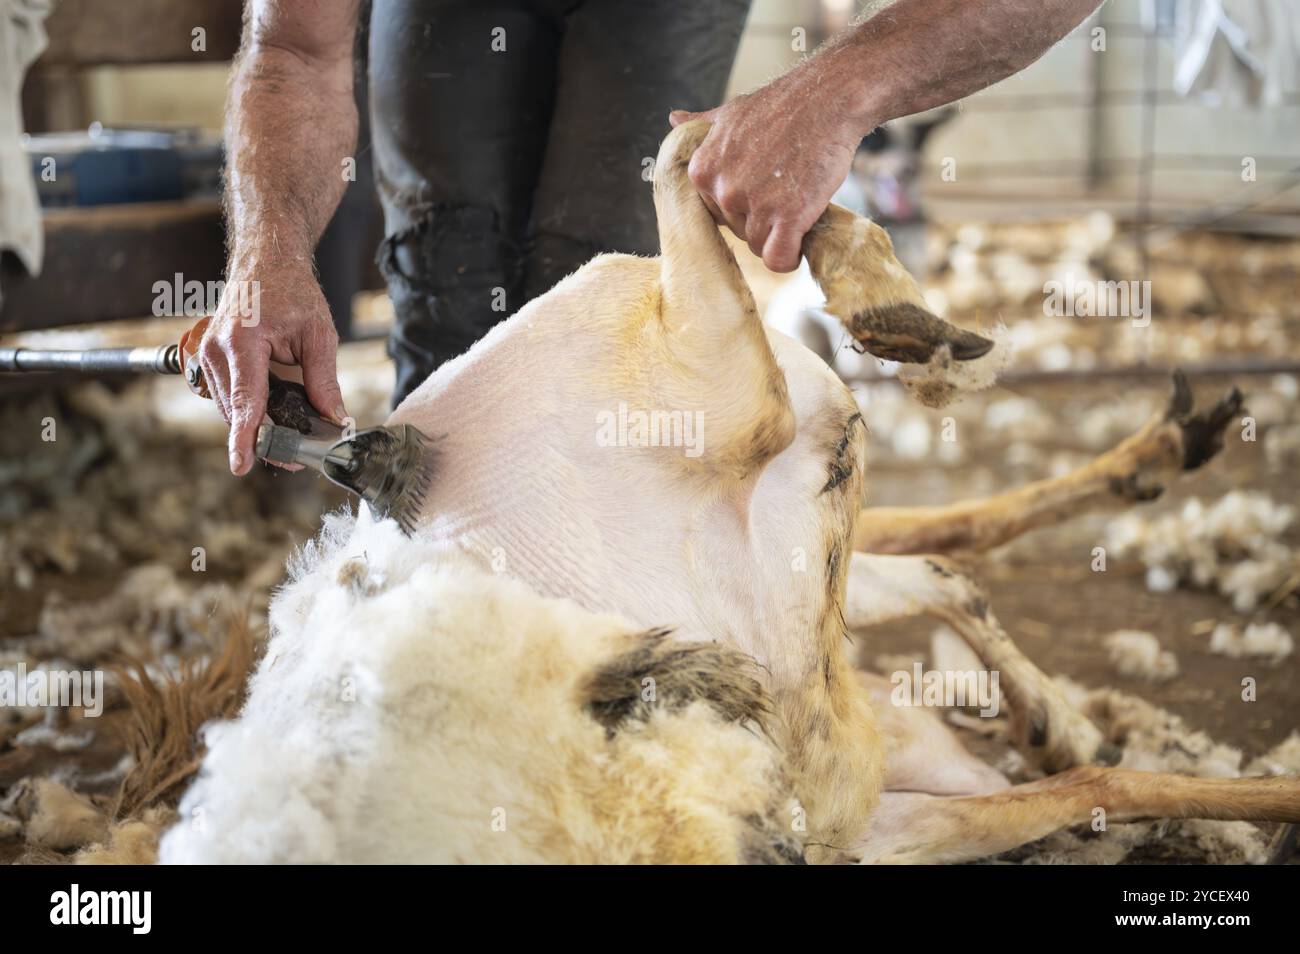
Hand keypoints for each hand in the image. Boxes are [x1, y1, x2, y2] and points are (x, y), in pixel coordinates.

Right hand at [181, 262, 345, 474]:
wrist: (265, 263)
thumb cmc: (292, 293)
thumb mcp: (319, 335)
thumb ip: (324, 381)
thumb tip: (335, 419)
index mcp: (243, 341)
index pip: (247, 400)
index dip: (245, 436)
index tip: (241, 464)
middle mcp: (217, 350)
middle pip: (237, 411)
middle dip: (263, 439)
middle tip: (296, 459)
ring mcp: (207, 355)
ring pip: (230, 408)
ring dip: (255, 426)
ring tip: (290, 440)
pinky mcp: (208, 359)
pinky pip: (227, 397)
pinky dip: (247, 409)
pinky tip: (272, 415)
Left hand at [670, 69, 867, 272]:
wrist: (828, 98)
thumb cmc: (783, 105)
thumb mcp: (731, 112)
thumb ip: (702, 126)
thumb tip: (673, 119)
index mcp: (703, 170)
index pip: (717, 214)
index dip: (743, 206)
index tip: (764, 189)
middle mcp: (723, 190)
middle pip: (739, 232)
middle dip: (762, 220)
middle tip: (786, 192)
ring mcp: (754, 204)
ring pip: (760, 246)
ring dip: (780, 236)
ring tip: (798, 206)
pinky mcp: (787, 216)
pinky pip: (778, 258)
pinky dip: (789, 257)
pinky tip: (799, 244)